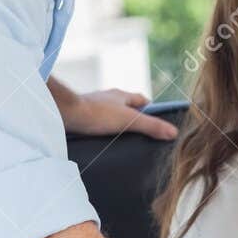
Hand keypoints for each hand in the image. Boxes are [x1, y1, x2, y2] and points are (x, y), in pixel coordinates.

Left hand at [60, 89, 177, 138]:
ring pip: (111, 115)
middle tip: (142, 135)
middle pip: (126, 108)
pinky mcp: (83, 116)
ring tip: (123, 141)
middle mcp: (107, 98)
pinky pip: (97, 123)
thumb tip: (173, 132)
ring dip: (117, 125)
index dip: (151, 110)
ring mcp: (94, 106)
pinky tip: (104, 141)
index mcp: (121, 95)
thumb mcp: (129, 121)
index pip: (141, 100)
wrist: (64, 114)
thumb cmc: (97, 114)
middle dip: (134, 119)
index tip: (157, 122)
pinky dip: (103, 130)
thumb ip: (151, 126)